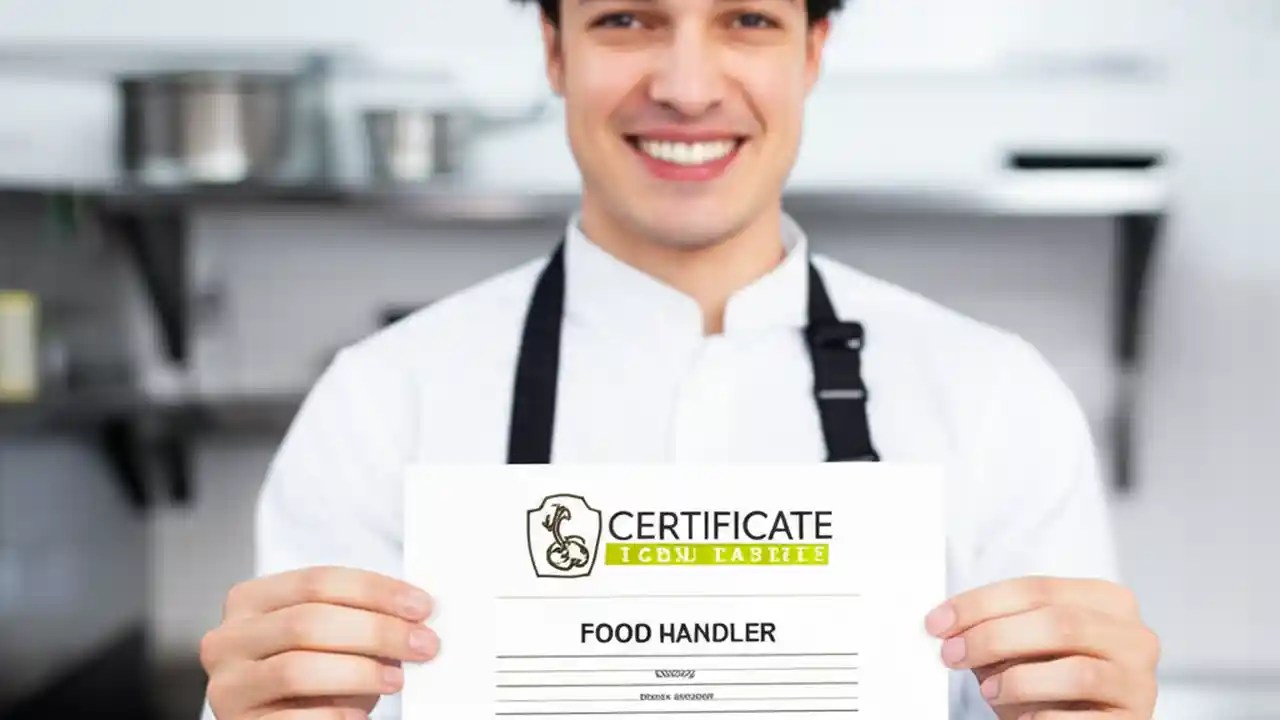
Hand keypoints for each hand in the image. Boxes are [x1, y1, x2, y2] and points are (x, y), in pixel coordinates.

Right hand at [201, 567, 439, 718]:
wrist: (276, 718)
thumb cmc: (308, 671)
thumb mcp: (327, 635)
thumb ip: (356, 617)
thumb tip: (414, 616)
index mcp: (249, 601)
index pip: (317, 581)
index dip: (375, 591)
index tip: (421, 606)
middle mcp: (227, 640)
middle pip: (308, 622)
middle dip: (376, 631)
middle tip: (422, 644)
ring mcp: (228, 687)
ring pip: (297, 669)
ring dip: (360, 673)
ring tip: (395, 679)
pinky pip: (294, 719)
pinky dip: (337, 714)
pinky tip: (360, 712)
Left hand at [925, 577, 1159, 719]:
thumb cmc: (1051, 679)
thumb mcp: (1025, 645)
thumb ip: (996, 628)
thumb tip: (948, 625)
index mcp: (1108, 601)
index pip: (1037, 589)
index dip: (980, 604)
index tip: (938, 622)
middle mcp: (1134, 636)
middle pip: (1058, 624)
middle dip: (993, 637)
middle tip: (952, 655)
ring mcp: (1140, 682)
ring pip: (1075, 672)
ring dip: (1018, 681)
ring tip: (989, 690)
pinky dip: (1039, 718)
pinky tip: (1020, 717)